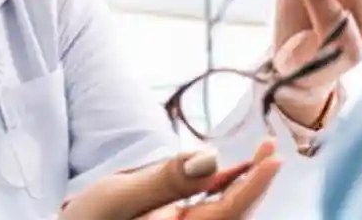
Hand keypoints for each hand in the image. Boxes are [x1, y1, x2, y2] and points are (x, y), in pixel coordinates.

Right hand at [59, 140, 281, 219]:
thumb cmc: (87, 219)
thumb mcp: (118, 195)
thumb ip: (165, 180)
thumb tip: (211, 160)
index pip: (226, 215)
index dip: (253, 188)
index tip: (274, 160)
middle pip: (231, 216)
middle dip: (255, 184)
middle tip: (272, 149)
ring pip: (224, 213)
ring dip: (244, 184)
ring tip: (264, 155)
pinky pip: (209, 210)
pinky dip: (223, 189)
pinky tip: (237, 171)